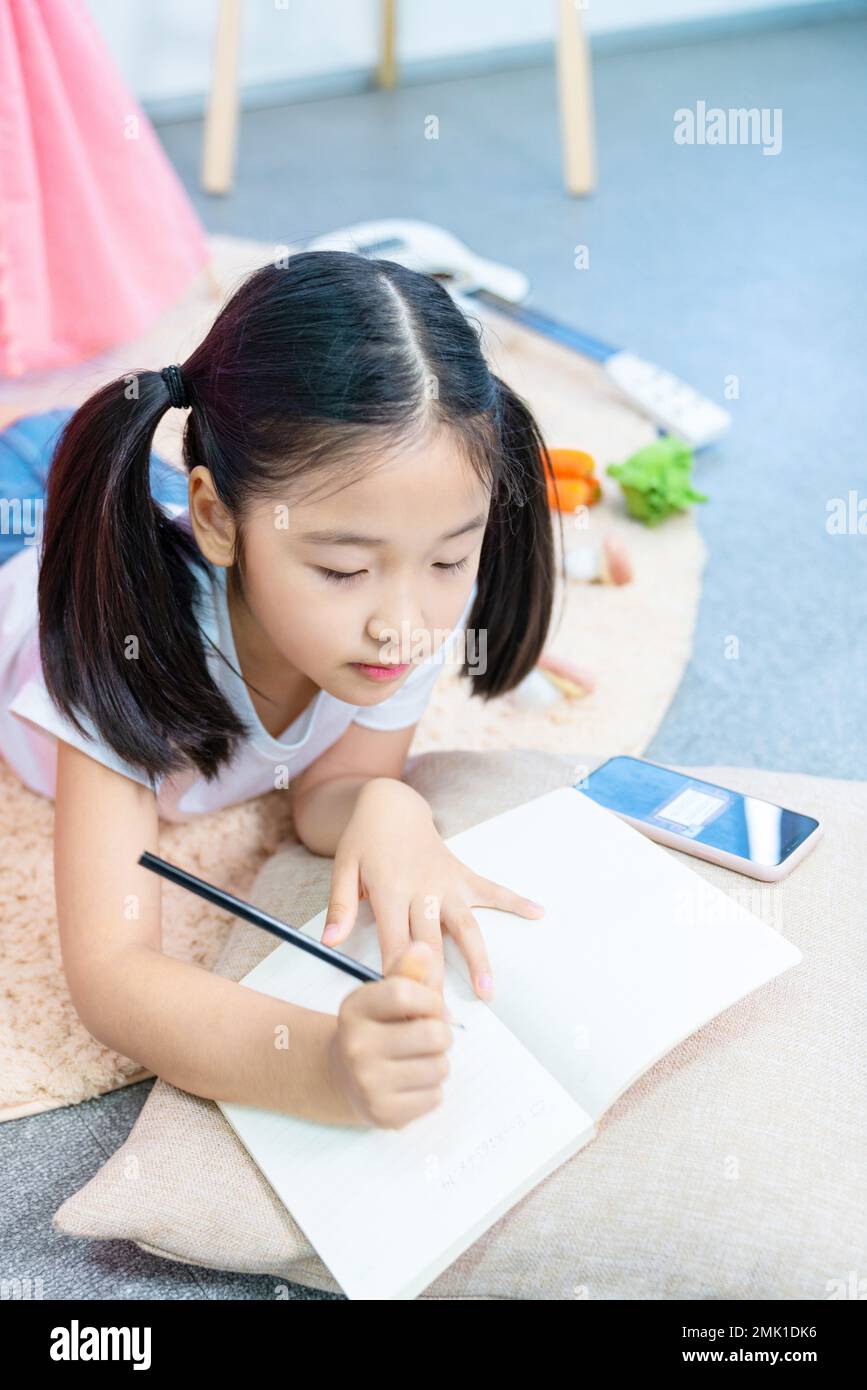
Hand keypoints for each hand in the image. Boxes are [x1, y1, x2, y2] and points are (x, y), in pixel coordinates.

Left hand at [321, 778, 544, 998]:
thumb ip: (339, 906)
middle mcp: (422, 889)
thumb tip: (330, 943)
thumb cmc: (364, 842)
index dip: (396, 973)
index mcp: (390, 890)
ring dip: (478, 958)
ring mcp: (446, 883)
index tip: (400, 1006)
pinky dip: (516, 900)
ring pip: (466, 925)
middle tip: (440, 1018)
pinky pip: (492, 890)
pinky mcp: (462, 876)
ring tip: (488, 990)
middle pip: (431, 942)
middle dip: (436, 981)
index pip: (393, 940)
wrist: (391, 807)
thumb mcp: (342, 868)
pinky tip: (538, 912)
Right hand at [327, 940, 452, 1128]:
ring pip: (439, 1067)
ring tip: (419, 1058)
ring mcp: (368, 1083)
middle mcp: (356, 1045)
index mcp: (354, 1009)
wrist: (343, 1077)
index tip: (429, 1005)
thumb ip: (406, 971)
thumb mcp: (383, 995)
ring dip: (438, 1061)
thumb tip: (424, 949)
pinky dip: (431, 1088)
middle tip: (430, 1035)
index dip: (430, 998)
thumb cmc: (374, 1029)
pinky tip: (411, 1082)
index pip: (405, 993)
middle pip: (432, 1035)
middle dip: (441, 1033)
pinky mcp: (384, 1114)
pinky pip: (435, 1096)